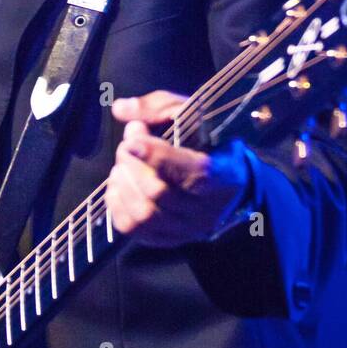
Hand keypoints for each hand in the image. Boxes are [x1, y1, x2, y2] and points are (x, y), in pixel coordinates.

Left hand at [107, 90, 250, 246]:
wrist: (229, 183)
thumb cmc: (209, 143)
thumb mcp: (192, 115)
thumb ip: (158, 108)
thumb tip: (122, 109)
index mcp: (222, 175)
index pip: (188, 172)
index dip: (155, 155)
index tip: (133, 138)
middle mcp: (206, 210)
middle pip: (158, 192)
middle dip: (132, 164)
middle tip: (127, 145)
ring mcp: (187, 230)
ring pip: (143, 215)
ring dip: (123, 185)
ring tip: (122, 165)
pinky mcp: (168, 239)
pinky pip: (133, 230)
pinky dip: (117, 205)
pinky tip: (119, 185)